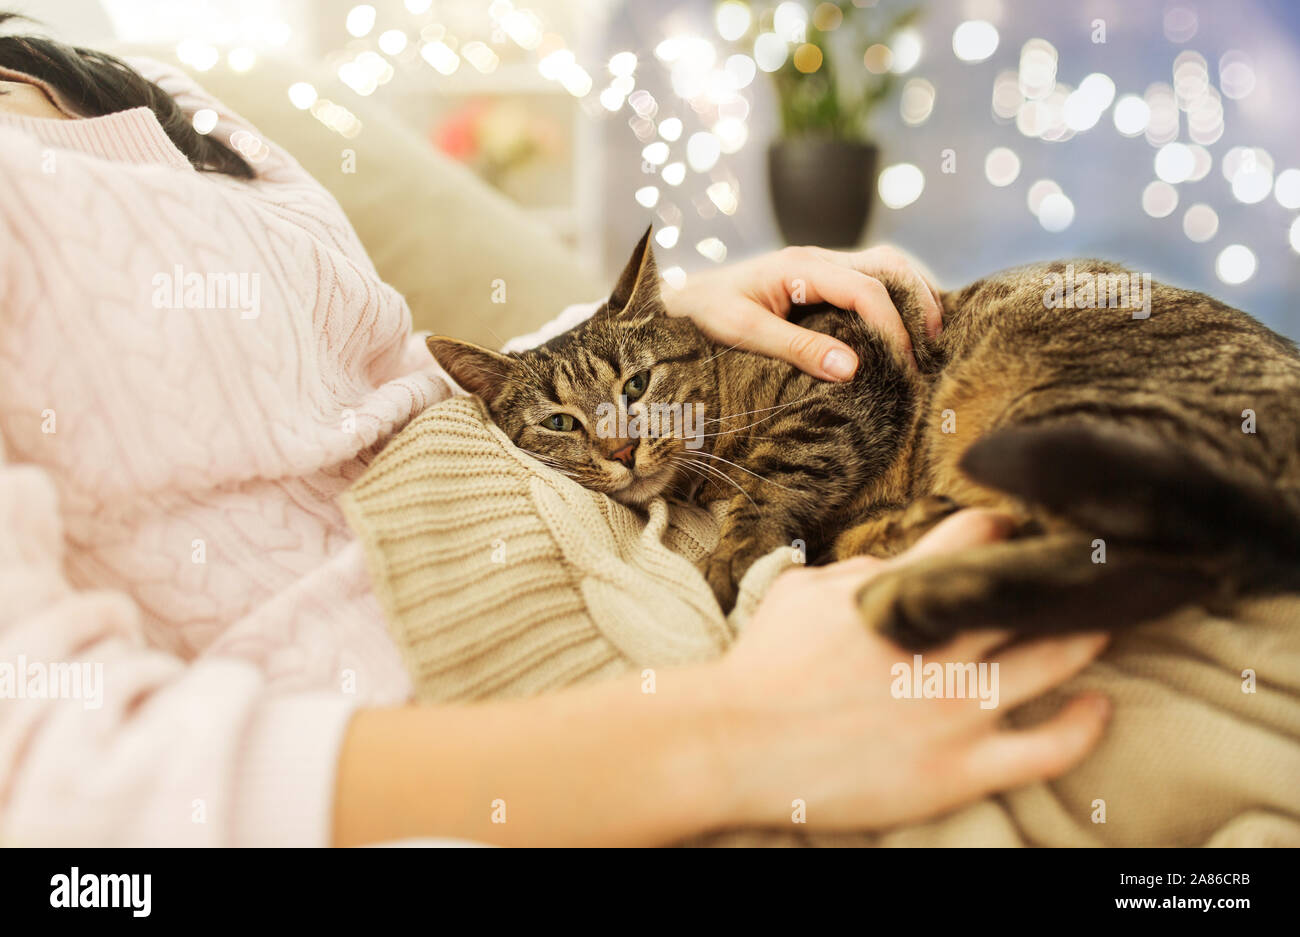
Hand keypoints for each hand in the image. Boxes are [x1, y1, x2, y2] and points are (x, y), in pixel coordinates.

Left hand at [660, 244, 943, 380]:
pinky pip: (870, 281)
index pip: (866, 290)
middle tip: (934, 349)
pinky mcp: (818, 282)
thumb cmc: (702, 314)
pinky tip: (904, 332)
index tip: (905, 367)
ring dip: (913, 297)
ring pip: (886, 267)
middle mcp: (816, 259)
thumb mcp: (743, 333)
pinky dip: (896, 301)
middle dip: (919, 302)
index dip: (893, 328)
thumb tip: (852, 368)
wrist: (677, 299)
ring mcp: (820, 267)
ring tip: (930, 340)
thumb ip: (797, 348)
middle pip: (889, 265)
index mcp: (800, 267)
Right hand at [706, 509, 1111, 831]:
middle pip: (1032, 593)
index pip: (976, 537)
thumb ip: (856, 570)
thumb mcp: (800, 592)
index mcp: (898, 592)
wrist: (735, 743)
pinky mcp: (961, 768)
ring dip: (1088, 633)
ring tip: (1106, 620)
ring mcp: (957, 708)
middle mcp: (940, 643)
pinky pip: (1048, 747)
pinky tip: (1099, 704)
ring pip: (1055, 659)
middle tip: (1086, 569)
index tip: (1016, 533)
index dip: (1002, 529)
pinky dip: (1083, 724)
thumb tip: (894, 565)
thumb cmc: (761, 666)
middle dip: (1063, 573)